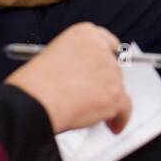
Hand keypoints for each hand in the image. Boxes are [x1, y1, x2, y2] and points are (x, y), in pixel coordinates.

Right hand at [5, 23, 131, 133]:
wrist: (36, 100)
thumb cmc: (35, 83)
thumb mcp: (52, 55)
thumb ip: (75, 61)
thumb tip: (85, 79)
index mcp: (85, 34)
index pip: (107, 41)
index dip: (107, 57)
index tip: (105, 67)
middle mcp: (101, 49)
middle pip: (114, 67)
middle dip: (105, 82)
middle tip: (92, 95)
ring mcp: (110, 72)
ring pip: (118, 88)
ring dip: (108, 100)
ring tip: (92, 112)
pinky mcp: (115, 95)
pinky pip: (125, 108)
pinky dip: (120, 119)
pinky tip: (113, 126)